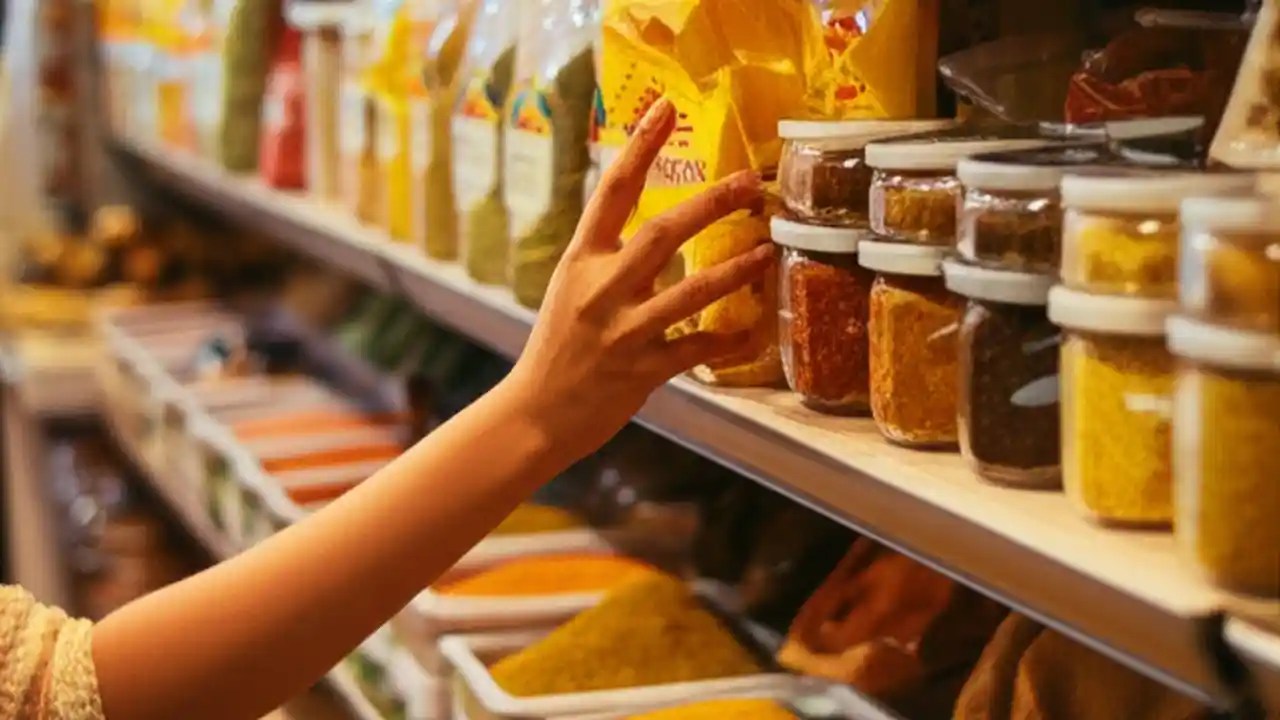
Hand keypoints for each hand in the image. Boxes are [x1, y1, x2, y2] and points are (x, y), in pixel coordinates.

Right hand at [507, 98, 773, 457]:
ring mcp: (621, 332)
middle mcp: (599, 289)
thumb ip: (608, 259)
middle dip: (710, 205)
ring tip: (765, 252)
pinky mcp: (641, 372)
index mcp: (579, 261)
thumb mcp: (569, 289)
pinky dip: (730, 340)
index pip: (611, 192)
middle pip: (662, 233)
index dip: (638, 148)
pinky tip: (755, 329)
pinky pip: (698, 350)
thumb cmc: (556, 347)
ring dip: (734, 271)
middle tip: (749, 184)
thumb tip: (656, 230)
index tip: (665, 109)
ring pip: (690, 292)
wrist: (534, 413)